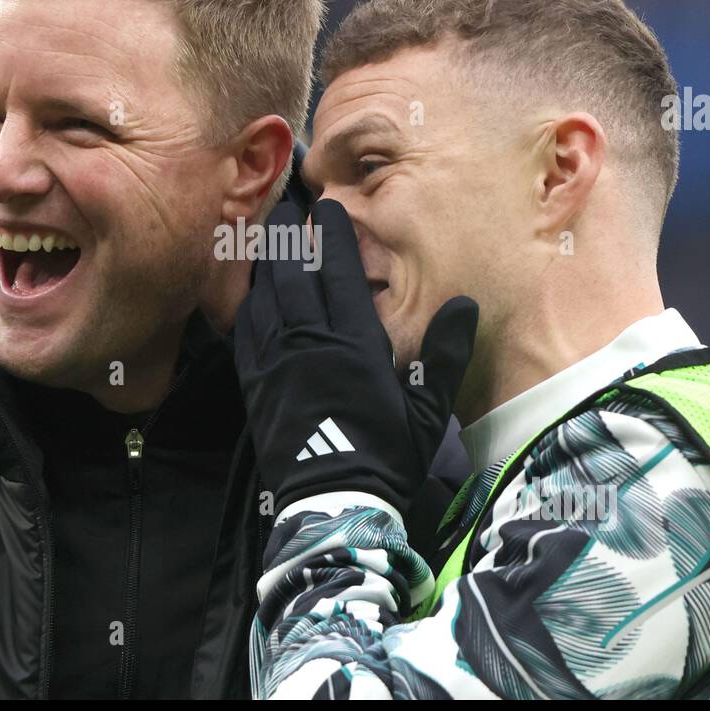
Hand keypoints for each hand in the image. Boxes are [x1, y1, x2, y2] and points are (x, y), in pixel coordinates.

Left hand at [233, 199, 477, 515]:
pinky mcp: (255, 386)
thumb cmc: (387, 457)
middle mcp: (310, 345)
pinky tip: (251, 294)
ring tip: (268, 239)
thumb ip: (444, 355)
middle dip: (289, 238)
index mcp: (354, 345)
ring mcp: (277, 364)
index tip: (327, 208)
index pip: (338, 274)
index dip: (331, 237)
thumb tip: (464, 305)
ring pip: (266, 299)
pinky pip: (246, 334)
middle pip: (293, 275)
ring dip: (266, 264)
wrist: (335, 503)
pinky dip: (248, 306)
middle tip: (287, 209)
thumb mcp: (427, 410)